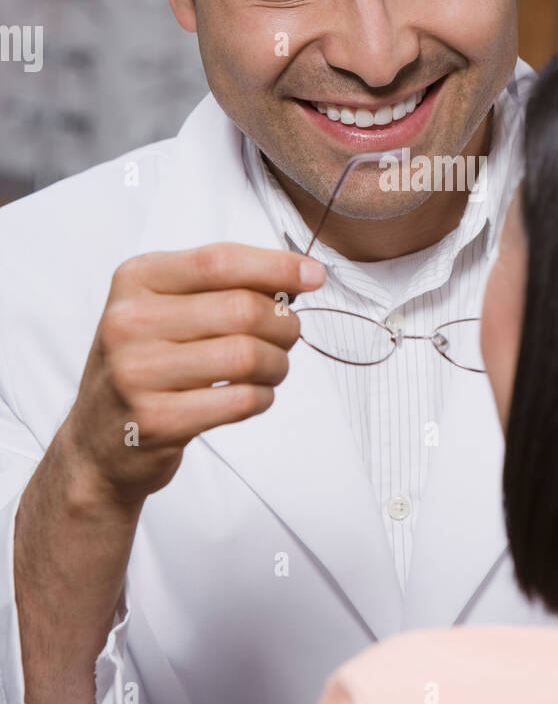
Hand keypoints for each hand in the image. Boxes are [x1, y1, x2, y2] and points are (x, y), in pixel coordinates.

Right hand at [57, 243, 324, 505]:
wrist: (98, 442)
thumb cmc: (147, 364)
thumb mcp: (165, 309)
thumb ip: (224, 285)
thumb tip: (302, 274)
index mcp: (136, 280)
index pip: (219, 261)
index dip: (277, 266)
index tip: (314, 276)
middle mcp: (129, 322)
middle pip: (242, 309)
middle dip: (284, 323)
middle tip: (287, 336)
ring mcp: (137, 373)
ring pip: (247, 355)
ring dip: (278, 364)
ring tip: (272, 369)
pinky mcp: (155, 420)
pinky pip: (239, 400)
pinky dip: (262, 397)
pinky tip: (252, 395)